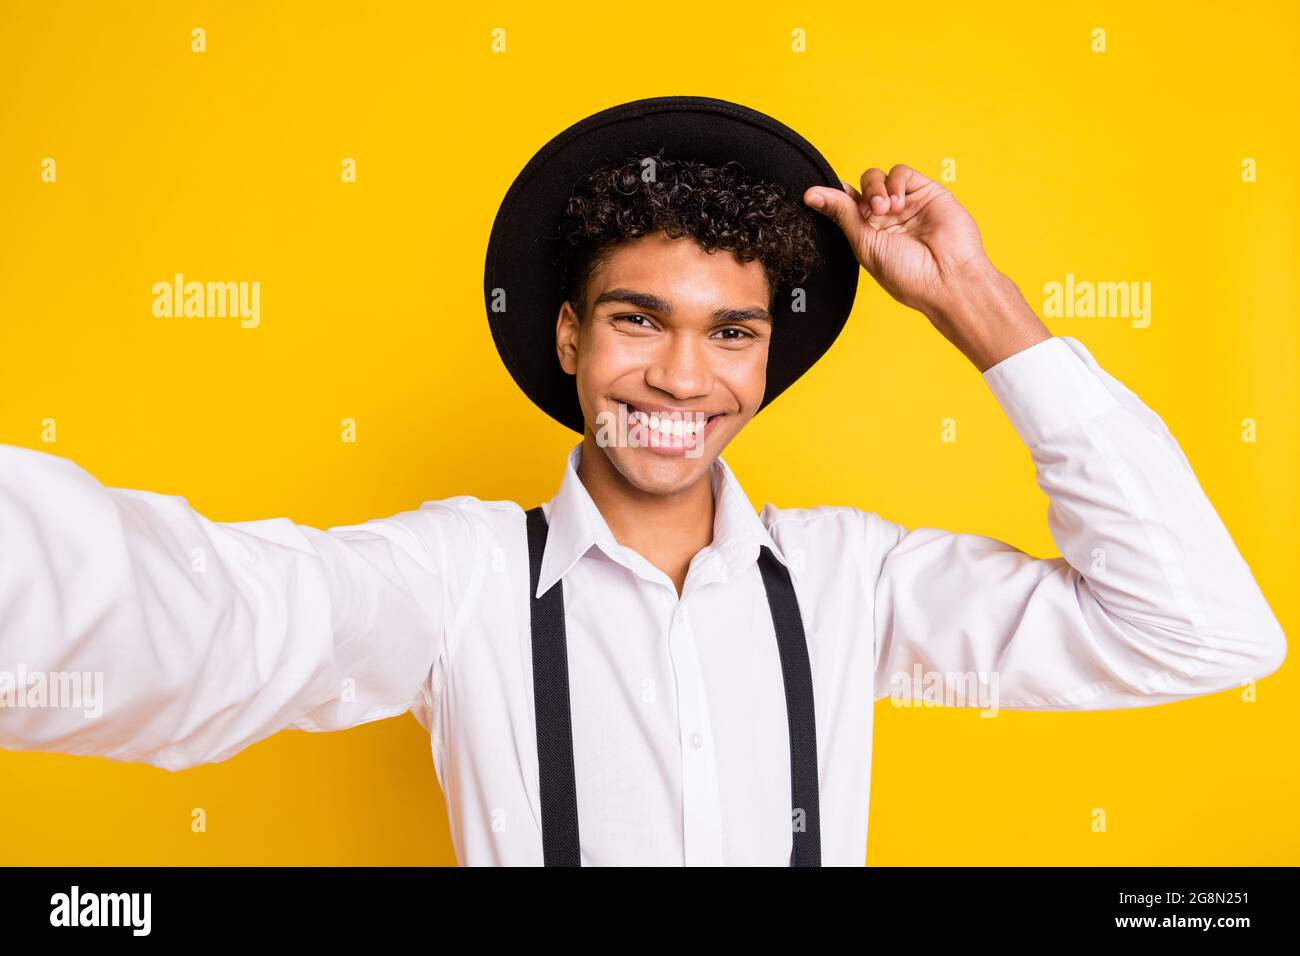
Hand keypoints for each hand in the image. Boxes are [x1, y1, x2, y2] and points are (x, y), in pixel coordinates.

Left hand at [805, 165, 1050, 370]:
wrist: (948, 278)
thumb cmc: (907, 273)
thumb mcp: (864, 244)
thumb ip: (841, 214)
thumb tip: (811, 195)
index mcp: (869, 234)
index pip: (845, 206)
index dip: (834, 198)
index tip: (816, 195)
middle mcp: (886, 219)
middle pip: (862, 188)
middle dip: (862, 194)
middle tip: (873, 212)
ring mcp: (906, 205)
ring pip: (879, 177)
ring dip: (876, 188)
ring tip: (887, 209)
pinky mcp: (926, 192)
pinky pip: (902, 173)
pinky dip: (894, 181)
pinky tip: (898, 201)